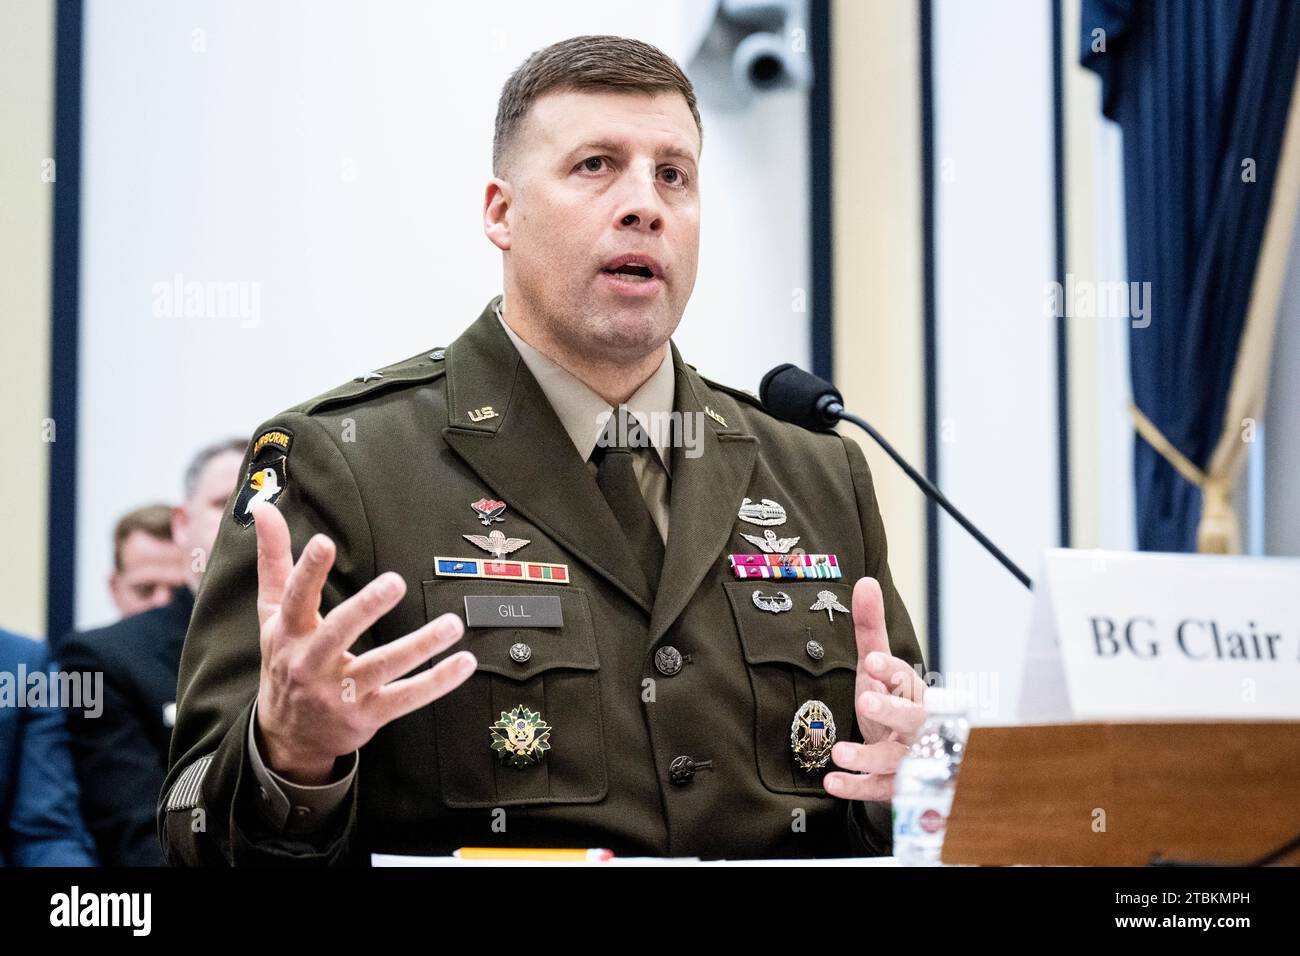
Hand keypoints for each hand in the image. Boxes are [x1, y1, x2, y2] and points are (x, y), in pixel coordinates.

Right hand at [251, 501, 476, 784]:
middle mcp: (311, 663)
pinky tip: (464, 663)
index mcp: (288, 632)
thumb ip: (273, 559)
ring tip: (452, 625)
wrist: (288, 735)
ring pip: (383, 667)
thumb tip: (263, 506)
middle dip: (366, 608)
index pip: (295, 597)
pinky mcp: (367, 714)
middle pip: (338, 633)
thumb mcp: (271, 613)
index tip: (323, 542)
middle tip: (394, 582)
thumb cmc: (285, 659)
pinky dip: (437, 682)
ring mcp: (340, 692)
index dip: (308, 570)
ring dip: (419, 646)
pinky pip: (406, 698)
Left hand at [823, 576, 926, 801]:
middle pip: (913, 718)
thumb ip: (872, 630)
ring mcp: (909, 758)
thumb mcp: (880, 669)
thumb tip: (866, 583)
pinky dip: (857, 786)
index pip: (908, 679)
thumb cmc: (896, 705)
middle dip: (892, 710)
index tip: (873, 661)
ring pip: (897, 758)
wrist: (917, 758)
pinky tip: (833, 782)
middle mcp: (917, 725)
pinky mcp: (896, 785)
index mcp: (915, 692)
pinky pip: (879, 788)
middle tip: (866, 701)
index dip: (892, 671)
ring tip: (840, 752)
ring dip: (869, 755)